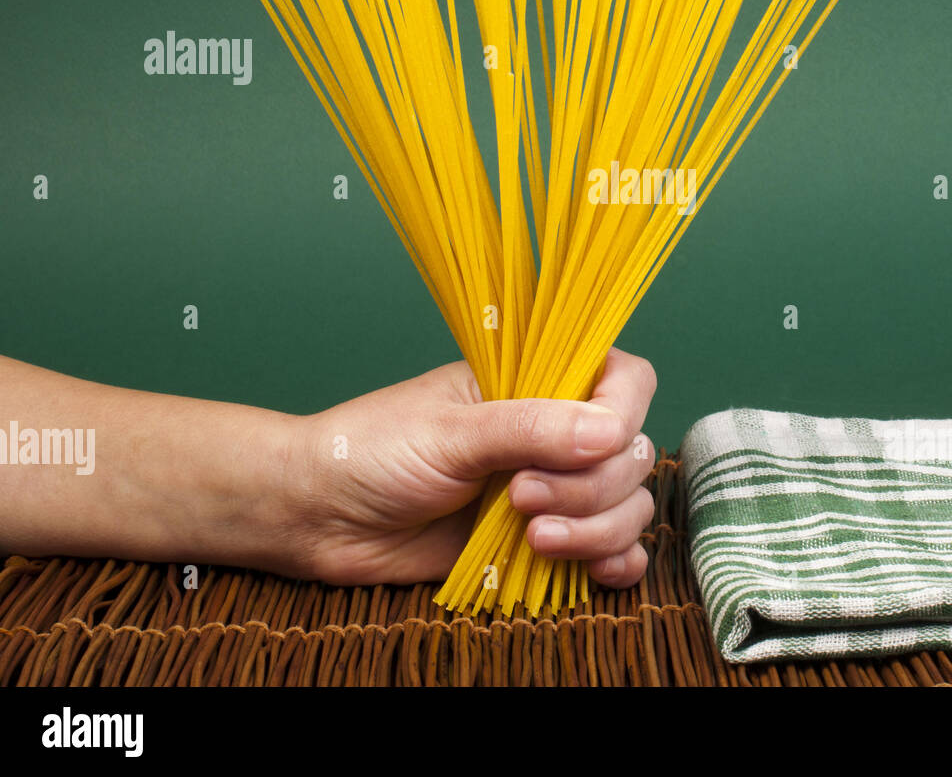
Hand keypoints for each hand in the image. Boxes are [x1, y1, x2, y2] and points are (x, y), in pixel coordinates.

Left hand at [289, 348, 657, 588]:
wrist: (320, 518)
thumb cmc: (371, 452)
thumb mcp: (450, 432)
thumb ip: (529, 428)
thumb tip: (610, 432)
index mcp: (536, 381)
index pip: (622, 379)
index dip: (624, 410)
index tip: (596, 442)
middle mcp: (554, 432)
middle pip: (632, 453)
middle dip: (593, 487)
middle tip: (522, 498)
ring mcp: (553, 489)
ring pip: (628, 506)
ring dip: (597, 530)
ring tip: (532, 541)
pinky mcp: (543, 543)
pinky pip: (612, 552)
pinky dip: (615, 563)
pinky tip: (594, 572)